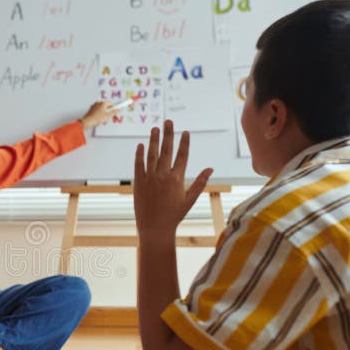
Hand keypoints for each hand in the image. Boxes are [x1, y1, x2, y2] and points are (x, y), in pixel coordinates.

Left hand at [79, 101, 113, 128]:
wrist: (88, 121)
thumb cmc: (96, 118)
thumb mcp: (108, 116)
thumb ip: (114, 112)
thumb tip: (117, 110)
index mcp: (103, 103)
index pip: (111, 103)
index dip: (114, 108)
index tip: (116, 110)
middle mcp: (98, 103)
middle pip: (106, 106)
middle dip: (109, 112)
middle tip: (110, 116)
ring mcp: (94, 106)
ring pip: (102, 109)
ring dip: (105, 114)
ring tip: (104, 119)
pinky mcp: (92, 110)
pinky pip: (98, 111)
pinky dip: (100, 114)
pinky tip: (100, 119)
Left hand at [133, 120, 211, 239]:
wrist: (155, 228)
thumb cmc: (174, 215)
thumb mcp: (190, 199)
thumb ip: (200, 182)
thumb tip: (211, 168)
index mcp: (177, 179)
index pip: (182, 155)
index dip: (184, 142)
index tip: (185, 131)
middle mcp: (163, 176)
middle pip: (167, 150)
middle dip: (168, 134)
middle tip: (168, 121)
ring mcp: (150, 178)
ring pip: (152, 155)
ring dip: (153, 140)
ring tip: (155, 128)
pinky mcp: (139, 182)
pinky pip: (138, 165)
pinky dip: (139, 154)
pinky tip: (141, 145)